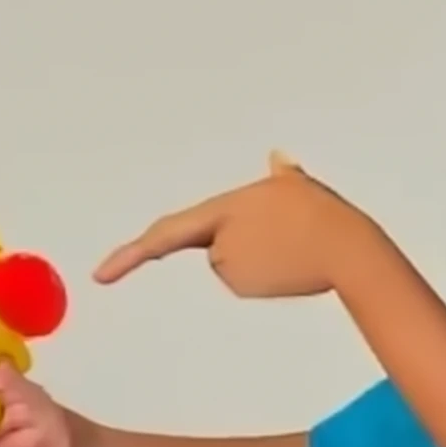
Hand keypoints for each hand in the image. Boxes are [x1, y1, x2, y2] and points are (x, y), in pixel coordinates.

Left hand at [93, 150, 368, 297]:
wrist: (344, 248)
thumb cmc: (320, 212)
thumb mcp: (299, 185)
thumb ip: (282, 175)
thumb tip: (279, 159)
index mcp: (224, 208)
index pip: (166, 233)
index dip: (130, 254)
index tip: (101, 276)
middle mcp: (220, 240)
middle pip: (214, 245)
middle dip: (244, 240)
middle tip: (284, 230)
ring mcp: (231, 266)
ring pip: (232, 264)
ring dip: (257, 256)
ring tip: (290, 245)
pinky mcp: (246, 287)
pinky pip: (246, 280)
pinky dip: (265, 273)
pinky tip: (290, 264)